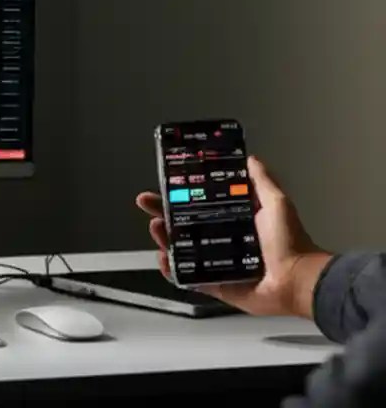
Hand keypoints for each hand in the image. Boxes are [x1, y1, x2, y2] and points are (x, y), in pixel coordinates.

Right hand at [135, 156, 331, 318]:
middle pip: (183, 225)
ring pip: (180, 249)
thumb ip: (262, 181)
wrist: (297, 281)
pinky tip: (163, 259)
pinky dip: (171, 271)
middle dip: (162, 213)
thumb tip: (251, 158)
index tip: (165, 185)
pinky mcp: (214, 285)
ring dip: (164, 238)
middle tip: (147, 203)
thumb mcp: (277, 203)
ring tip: (157, 228)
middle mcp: (223, 241)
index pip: (200, 205)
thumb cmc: (290, 243)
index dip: (180, 195)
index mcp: (235, 221)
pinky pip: (187, 278)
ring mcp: (216, 264)